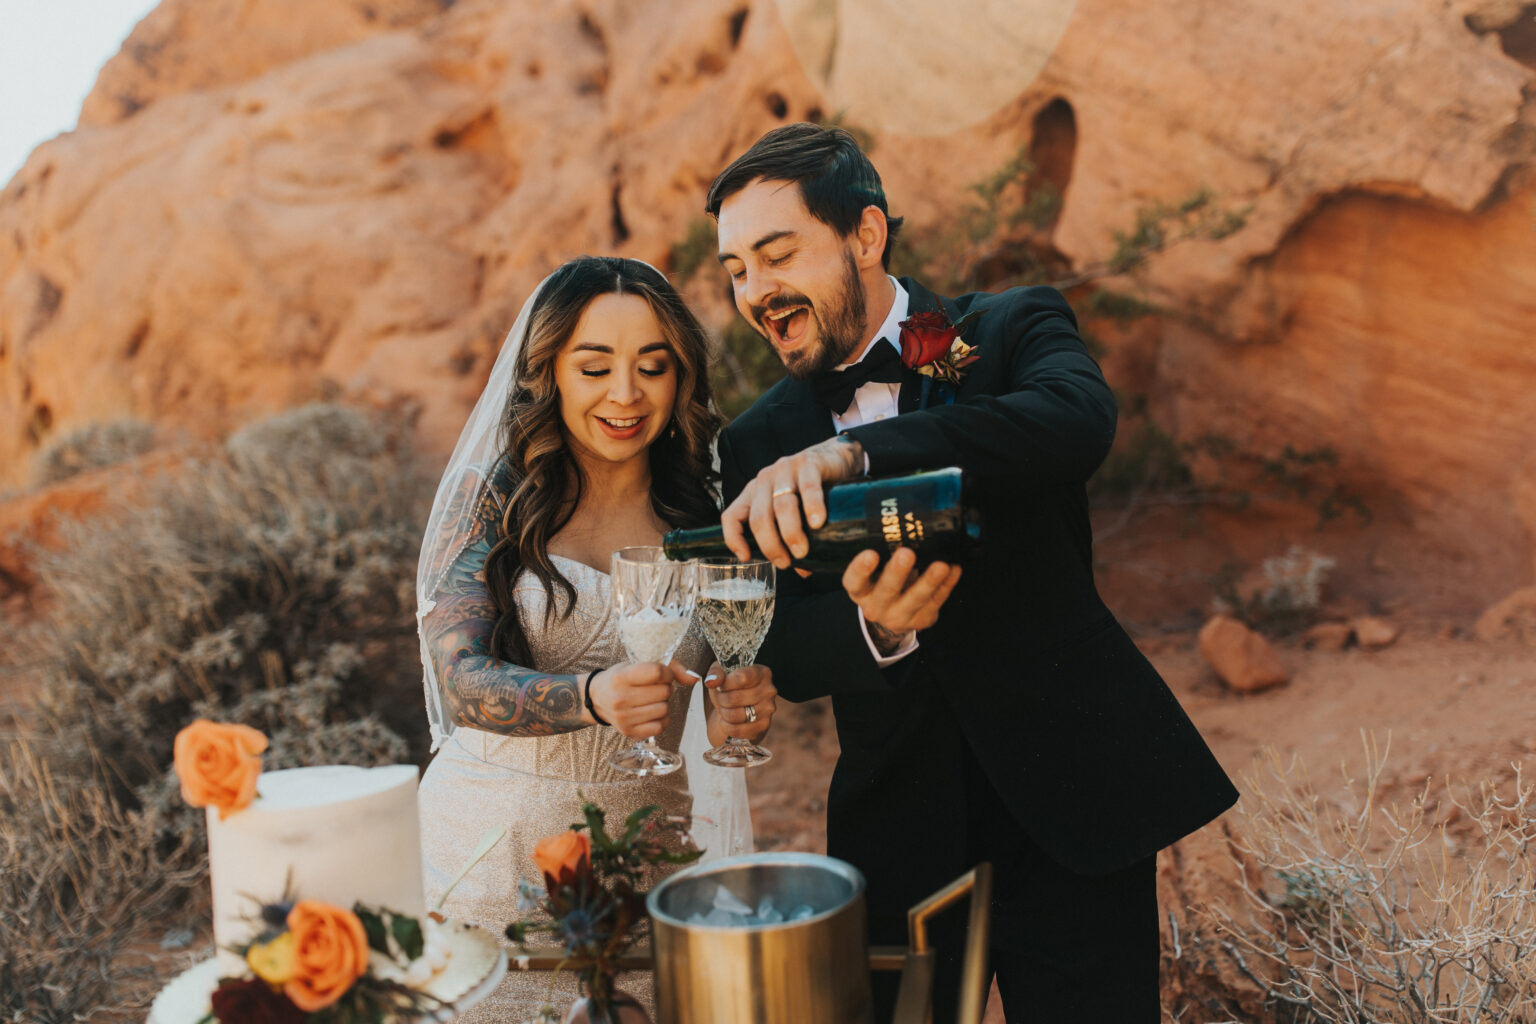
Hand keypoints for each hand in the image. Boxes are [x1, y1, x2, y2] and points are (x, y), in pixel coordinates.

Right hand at [585, 662, 681, 738]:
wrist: (596, 698)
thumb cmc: (620, 678)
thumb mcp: (636, 665)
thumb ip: (668, 667)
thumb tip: (694, 678)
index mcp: (621, 677)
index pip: (657, 672)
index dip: (667, 672)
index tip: (662, 674)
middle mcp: (621, 698)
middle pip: (664, 692)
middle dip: (666, 688)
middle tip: (656, 688)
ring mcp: (624, 718)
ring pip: (664, 710)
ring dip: (664, 704)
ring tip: (653, 699)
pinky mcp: (629, 732)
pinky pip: (660, 727)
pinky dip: (662, 719)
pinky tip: (653, 713)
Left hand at [703, 662, 776, 743]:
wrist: (738, 706)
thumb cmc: (731, 686)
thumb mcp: (722, 673)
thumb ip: (715, 673)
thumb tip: (712, 681)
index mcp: (762, 673)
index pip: (741, 678)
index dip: (725, 684)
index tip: (722, 685)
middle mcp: (769, 690)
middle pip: (735, 698)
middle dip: (721, 699)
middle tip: (721, 698)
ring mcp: (768, 709)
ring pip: (735, 715)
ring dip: (723, 713)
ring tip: (724, 709)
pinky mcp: (764, 726)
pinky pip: (738, 730)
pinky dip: (727, 727)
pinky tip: (726, 721)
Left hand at [721, 435, 862, 568]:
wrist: (836, 459)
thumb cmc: (812, 492)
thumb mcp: (795, 514)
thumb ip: (793, 540)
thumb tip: (803, 571)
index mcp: (754, 493)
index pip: (731, 516)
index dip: (734, 539)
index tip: (747, 558)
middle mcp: (765, 480)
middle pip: (759, 518)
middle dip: (771, 545)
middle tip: (786, 562)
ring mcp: (785, 469)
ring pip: (782, 506)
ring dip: (791, 533)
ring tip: (803, 551)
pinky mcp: (808, 462)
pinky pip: (808, 488)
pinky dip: (812, 507)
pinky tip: (818, 523)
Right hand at [842, 547, 961, 635]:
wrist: (891, 617)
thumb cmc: (882, 584)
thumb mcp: (874, 574)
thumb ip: (884, 554)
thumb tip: (902, 525)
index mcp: (861, 592)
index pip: (854, 582)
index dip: (861, 569)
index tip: (871, 554)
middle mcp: (876, 606)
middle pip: (886, 590)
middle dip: (898, 572)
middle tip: (907, 553)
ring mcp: (899, 616)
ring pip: (915, 599)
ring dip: (929, 581)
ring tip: (941, 565)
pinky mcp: (922, 619)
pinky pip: (936, 601)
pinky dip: (947, 584)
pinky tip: (954, 570)